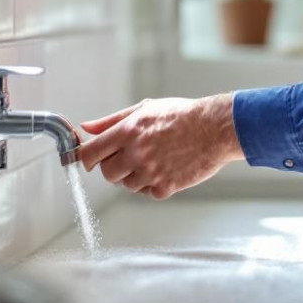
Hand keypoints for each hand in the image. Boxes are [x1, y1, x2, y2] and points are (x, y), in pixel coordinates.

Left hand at [76, 94, 244, 199]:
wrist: (215, 128)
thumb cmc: (182, 116)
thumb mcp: (144, 109)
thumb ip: (112, 121)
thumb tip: (87, 128)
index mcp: (128, 131)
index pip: (91, 153)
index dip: (87, 157)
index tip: (91, 159)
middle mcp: (137, 153)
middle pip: (106, 173)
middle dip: (113, 167)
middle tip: (129, 157)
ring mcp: (151, 172)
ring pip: (126, 185)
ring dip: (134, 176)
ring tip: (153, 160)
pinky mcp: (165, 187)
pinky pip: (147, 192)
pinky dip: (153, 184)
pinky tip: (165, 168)